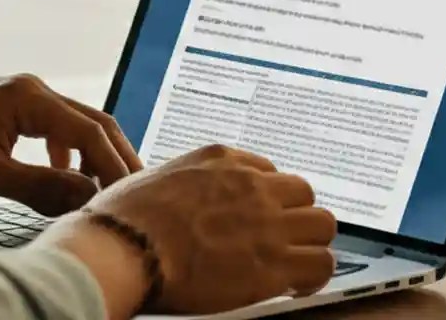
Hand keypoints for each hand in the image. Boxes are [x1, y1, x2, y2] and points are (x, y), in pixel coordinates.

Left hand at [0, 74, 142, 215]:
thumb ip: (39, 185)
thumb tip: (86, 197)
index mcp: (28, 98)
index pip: (89, 132)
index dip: (113, 166)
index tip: (128, 196)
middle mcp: (33, 90)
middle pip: (94, 122)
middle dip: (117, 156)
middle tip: (138, 191)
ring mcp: (24, 97)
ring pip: (78, 124)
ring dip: (97, 155)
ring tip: (111, 187)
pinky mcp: (15, 109)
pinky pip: (58, 128)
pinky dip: (72, 152)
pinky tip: (69, 176)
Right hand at [36, 144, 336, 319]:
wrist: (124, 248)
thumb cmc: (122, 219)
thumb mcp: (153, 178)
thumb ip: (181, 184)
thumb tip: (175, 201)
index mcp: (221, 159)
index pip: (267, 170)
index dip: (265, 198)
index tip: (258, 216)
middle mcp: (252, 184)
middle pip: (303, 193)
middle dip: (295, 216)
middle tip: (281, 239)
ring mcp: (267, 222)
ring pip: (323, 225)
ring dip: (310, 243)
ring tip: (295, 264)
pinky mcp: (274, 263)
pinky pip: (320, 264)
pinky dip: (313, 276)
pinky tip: (296, 286)